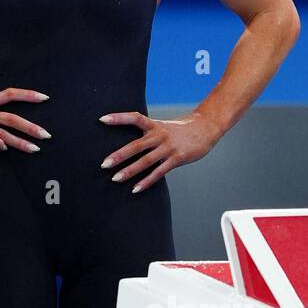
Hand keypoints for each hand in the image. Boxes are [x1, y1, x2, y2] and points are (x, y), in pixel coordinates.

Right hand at [0, 87, 49, 150]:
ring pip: (2, 131)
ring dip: (20, 141)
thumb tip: (6, 131)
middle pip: (11, 117)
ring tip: (35, 149)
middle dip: (30, 127)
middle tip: (46, 135)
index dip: (28, 95)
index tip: (45, 98)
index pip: (10, 94)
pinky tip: (4, 149)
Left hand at [98, 111, 216, 191]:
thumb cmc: (180, 130)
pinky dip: (146, 181)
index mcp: (154, 125)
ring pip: (146, 161)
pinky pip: (159, 172)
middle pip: (136, 145)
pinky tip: (135, 189)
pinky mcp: (177, 158)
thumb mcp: (162, 127)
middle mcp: (159, 136)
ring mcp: (168, 148)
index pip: (134, 118)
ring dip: (130, 171)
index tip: (102, 119)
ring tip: (116, 179)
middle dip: (119, 155)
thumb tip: (128, 145)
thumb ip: (147, 134)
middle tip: (104, 164)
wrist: (205, 128)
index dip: (119, 118)